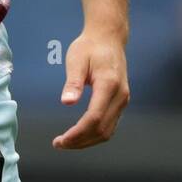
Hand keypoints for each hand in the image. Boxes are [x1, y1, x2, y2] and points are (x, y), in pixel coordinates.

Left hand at [53, 29, 128, 148]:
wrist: (109, 38)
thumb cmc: (89, 47)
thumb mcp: (76, 60)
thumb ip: (73, 82)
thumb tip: (67, 103)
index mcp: (109, 84)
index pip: (94, 118)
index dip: (77, 133)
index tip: (60, 140)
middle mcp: (120, 96)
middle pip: (101, 129)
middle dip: (80, 141)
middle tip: (58, 143)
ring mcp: (123, 100)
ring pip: (107, 132)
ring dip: (87, 141)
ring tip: (66, 142)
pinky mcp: (121, 102)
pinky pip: (110, 126)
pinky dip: (94, 135)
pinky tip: (79, 135)